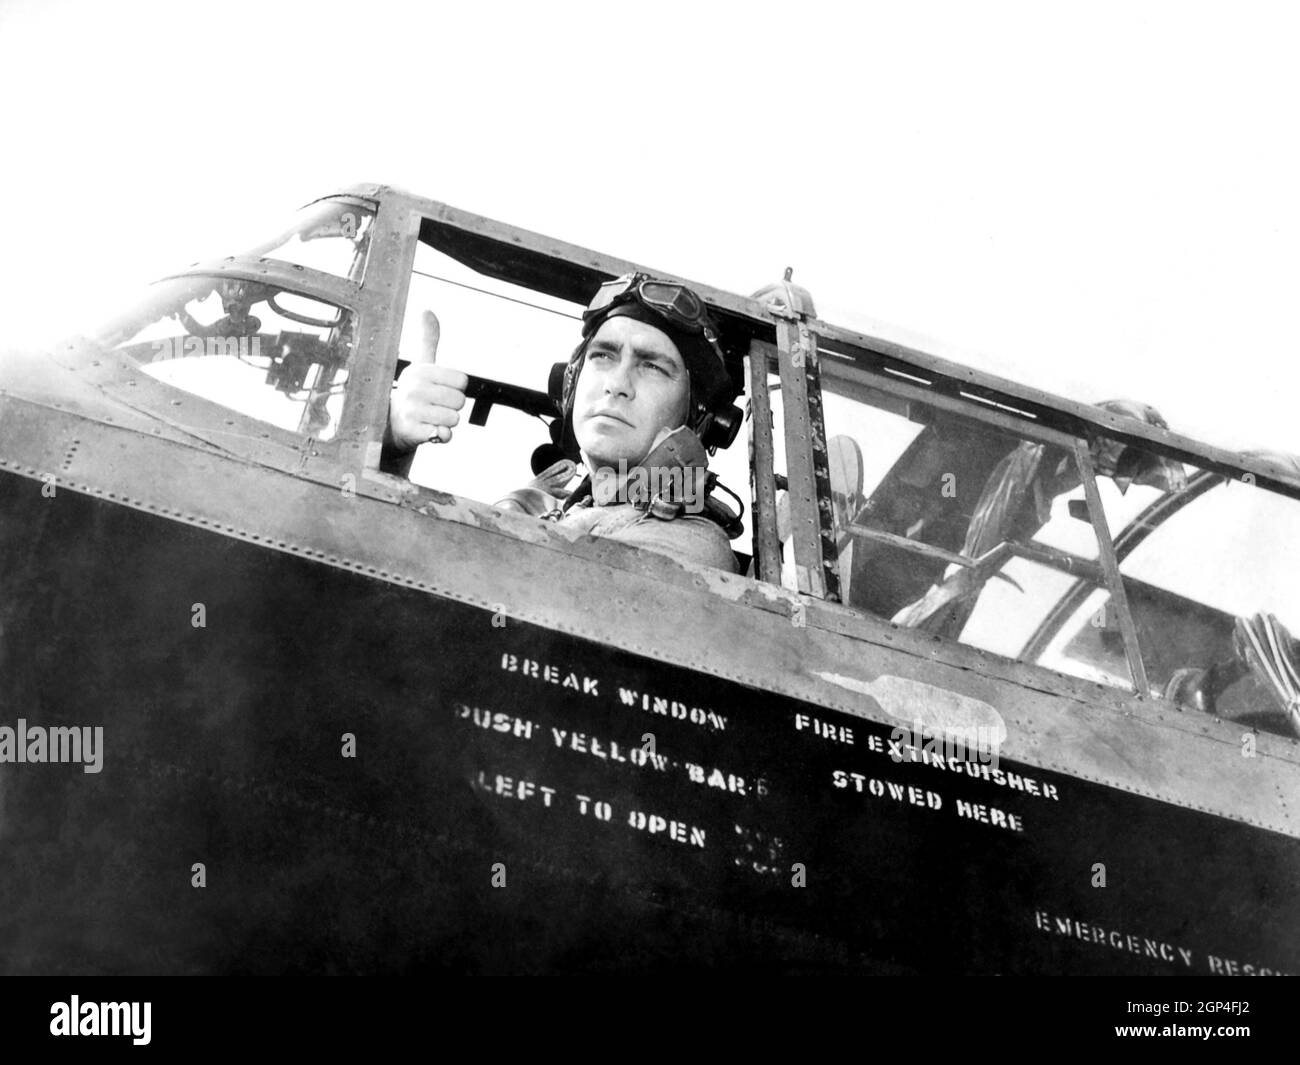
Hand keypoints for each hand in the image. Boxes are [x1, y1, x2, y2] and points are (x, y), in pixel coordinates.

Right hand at [387, 311, 468, 449]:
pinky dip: (442, 436)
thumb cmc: (413, 391)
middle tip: (435, 406)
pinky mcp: (413, 432)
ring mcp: (412, 411)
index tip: (440, 389)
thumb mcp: (420, 364)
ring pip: (454, 419)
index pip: (462, 381)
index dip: (456, 388)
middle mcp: (414, 389)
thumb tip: (427, 310)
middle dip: (452, 406)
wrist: (391, 423)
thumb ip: (427, 339)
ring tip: (431, 418)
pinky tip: (431, 431)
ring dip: (447, 422)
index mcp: (420, 371)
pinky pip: (444, 435)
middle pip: (460, 400)